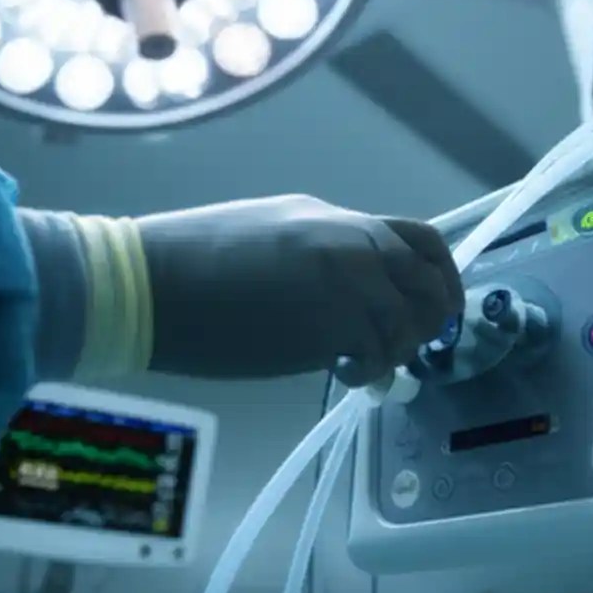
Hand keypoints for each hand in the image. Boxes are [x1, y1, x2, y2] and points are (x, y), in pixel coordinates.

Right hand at [137, 195, 463, 385]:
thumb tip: (357, 294)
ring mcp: (345, 283)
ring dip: (395, 352)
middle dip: (432, 321)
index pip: (419, 240)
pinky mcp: (329, 325)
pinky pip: (376, 355)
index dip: (442, 275)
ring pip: (408, 325)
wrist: (150, 283)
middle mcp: (352, 244)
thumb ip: (322, 254)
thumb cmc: (193, 260)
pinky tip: (339, 373)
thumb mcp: (271, 233)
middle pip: (429, 284)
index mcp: (336, 218)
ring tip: (360, 365)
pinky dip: (368, 371)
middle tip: (408, 346)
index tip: (441, 304)